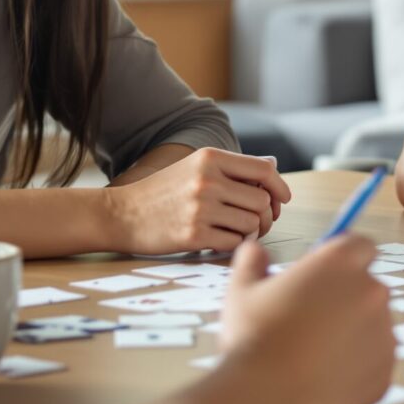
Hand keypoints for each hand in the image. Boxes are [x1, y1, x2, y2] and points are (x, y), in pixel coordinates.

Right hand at [102, 148, 290, 253]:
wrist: (121, 214)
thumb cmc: (162, 193)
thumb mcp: (193, 167)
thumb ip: (230, 169)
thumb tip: (272, 173)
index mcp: (210, 158)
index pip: (263, 170)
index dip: (279, 187)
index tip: (282, 200)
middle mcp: (207, 180)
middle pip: (262, 201)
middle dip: (266, 216)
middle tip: (258, 223)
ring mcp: (201, 208)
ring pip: (252, 224)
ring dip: (251, 232)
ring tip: (237, 232)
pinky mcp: (194, 236)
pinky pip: (235, 243)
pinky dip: (234, 245)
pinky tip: (221, 240)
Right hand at [217, 238, 394, 403]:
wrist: (266, 402)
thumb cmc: (253, 340)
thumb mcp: (241, 291)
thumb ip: (252, 262)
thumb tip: (254, 249)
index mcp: (340, 262)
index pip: (360, 245)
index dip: (343, 259)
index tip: (324, 275)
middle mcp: (372, 292)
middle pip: (367, 288)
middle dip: (345, 300)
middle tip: (309, 321)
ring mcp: (385, 334)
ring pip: (372, 327)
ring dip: (351, 334)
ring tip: (310, 356)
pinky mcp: (386, 371)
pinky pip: (373, 363)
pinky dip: (355, 368)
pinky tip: (322, 380)